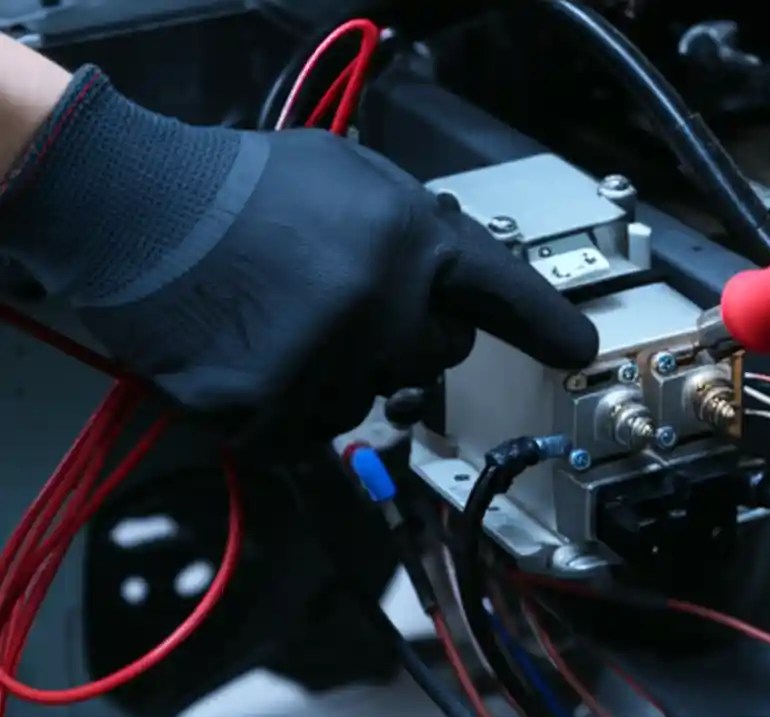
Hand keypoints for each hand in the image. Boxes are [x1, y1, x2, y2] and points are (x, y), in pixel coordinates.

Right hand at [0, 67, 598, 451]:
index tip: (578, 347)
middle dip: (404, 338)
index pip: (502, 292)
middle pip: (436, 357)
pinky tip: (253, 353)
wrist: (135, 204)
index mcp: (409, 239)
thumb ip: (411, 224)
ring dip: (337, 375)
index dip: (547, 324)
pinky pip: (302, 432)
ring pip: (368, 402)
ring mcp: (325, 359)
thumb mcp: (348, 173)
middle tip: (343, 303)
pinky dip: (280, 407)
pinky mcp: (267, 404)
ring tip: (282, 319)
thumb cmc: (238, 182)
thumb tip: (449, 264)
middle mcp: (380, 302)